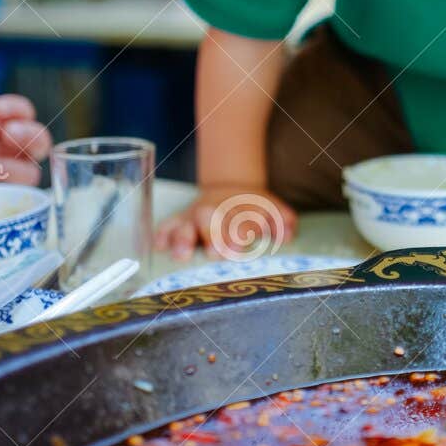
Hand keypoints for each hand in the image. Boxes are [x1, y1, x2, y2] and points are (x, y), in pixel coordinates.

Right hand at [155, 183, 297, 261]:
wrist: (233, 191)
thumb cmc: (254, 210)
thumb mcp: (273, 210)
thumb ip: (282, 222)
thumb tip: (286, 234)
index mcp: (238, 212)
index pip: (237, 223)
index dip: (237, 234)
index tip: (236, 248)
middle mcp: (214, 215)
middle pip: (209, 221)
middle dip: (210, 236)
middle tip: (212, 253)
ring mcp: (194, 219)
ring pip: (184, 224)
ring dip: (182, 238)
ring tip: (181, 255)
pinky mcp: (178, 223)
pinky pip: (166, 226)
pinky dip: (162, 235)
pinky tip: (159, 247)